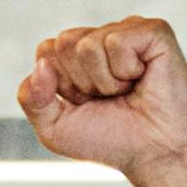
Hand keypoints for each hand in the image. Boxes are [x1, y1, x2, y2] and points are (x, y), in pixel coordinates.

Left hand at [18, 13, 186, 174]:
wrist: (154, 155)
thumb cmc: (110, 140)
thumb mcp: (54, 128)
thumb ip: (31, 98)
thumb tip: (41, 64)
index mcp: (77, 53)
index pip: (46, 51)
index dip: (62, 85)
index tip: (86, 103)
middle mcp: (102, 37)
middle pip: (64, 42)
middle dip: (82, 82)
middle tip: (110, 98)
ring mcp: (128, 31)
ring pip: (89, 44)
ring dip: (106, 81)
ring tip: (128, 91)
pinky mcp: (154, 32)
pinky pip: (117, 41)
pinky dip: (125, 70)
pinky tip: (142, 79)